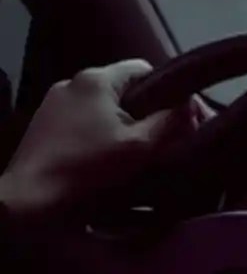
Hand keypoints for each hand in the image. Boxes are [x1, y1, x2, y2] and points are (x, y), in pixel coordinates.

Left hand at [0, 60, 202, 221]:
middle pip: (124, 90)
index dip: (171, 91)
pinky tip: (107, 159)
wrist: (28, 204)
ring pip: (103, 107)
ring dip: (123, 125)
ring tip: (138, 153)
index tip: (183, 118)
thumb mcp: (141, 147)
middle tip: (165, 140)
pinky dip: (100, 134)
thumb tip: (191, 105)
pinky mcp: (41, 126)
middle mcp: (71, 83)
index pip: (145, 69)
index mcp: (95, 80)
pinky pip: (83, 121)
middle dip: (147, 111)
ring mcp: (52, 104)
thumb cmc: (87, 171)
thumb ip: (171, 121)